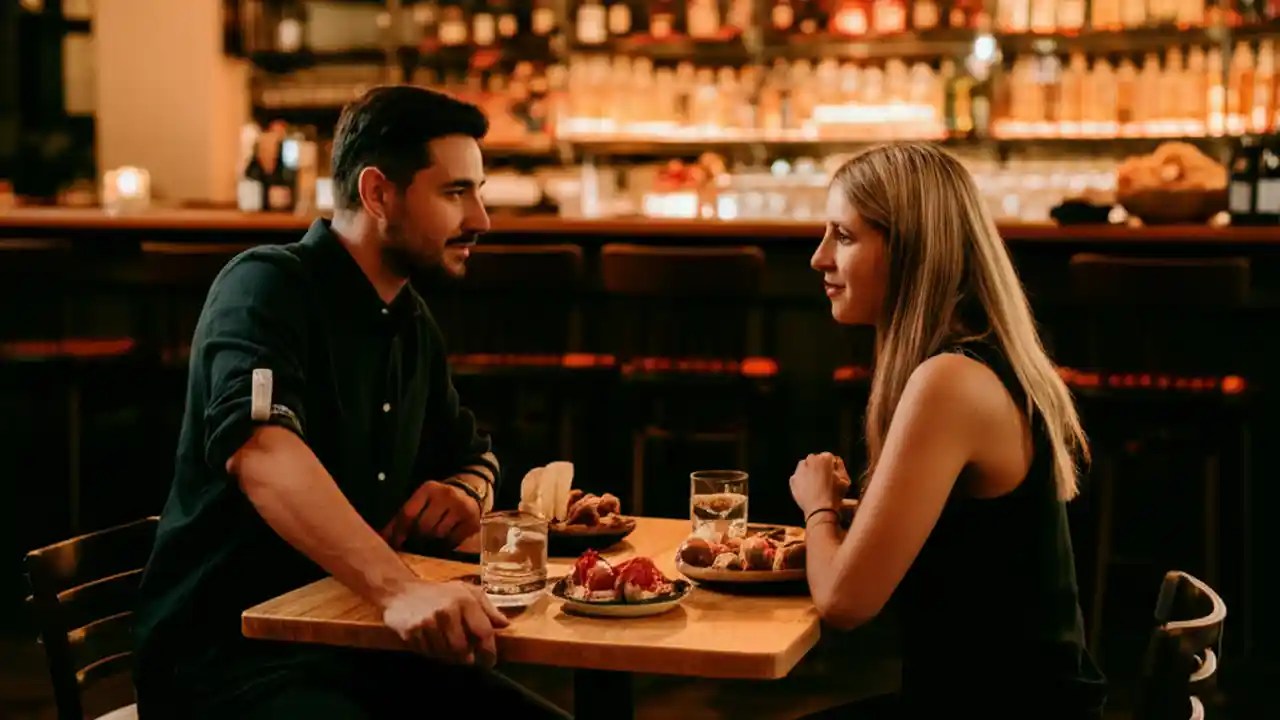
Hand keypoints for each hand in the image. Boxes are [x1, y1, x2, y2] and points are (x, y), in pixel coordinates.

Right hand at [381, 580, 509, 664]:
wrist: (400, 592)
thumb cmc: (439, 593)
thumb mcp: (466, 591)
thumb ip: (487, 607)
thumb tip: (505, 624)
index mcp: (465, 600)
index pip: (484, 632)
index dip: (489, 650)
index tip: (489, 661)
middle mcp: (447, 611)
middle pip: (463, 649)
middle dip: (465, 657)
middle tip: (465, 656)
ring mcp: (428, 622)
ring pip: (445, 654)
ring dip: (448, 655)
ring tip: (446, 644)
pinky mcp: (412, 632)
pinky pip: (428, 653)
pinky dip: (432, 652)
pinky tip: (431, 641)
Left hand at [383, 480, 480, 549]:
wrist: (468, 494)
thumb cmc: (436, 503)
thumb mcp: (419, 504)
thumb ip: (399, 521)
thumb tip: (381, 539)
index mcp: (428, 489)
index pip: (408, 513)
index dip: (399, 532)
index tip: (395, 544)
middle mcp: (445, 495)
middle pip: (423, 526)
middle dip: (418, 538)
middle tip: (418, 542)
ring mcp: (461, 507)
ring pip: (438, 535)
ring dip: (433, 541)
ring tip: (433, 538)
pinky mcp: (472, 521)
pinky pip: (453, 541)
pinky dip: (447, 544)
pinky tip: (447, 538)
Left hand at [790, 452, 852, 516]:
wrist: (819, 510)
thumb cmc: (834, 495)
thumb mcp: (845, 480)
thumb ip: (841, 467)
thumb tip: (836, 462)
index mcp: (824, 459)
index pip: (828, 457)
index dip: (832, 466)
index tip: (833, 474)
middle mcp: (810, 461)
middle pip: (815, 459)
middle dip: (819, 466)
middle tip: (824, 478)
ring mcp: (800, 470)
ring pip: (804, 466)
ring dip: (809, 471)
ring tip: (815, 483)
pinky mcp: (793, 480)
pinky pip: (798, 477)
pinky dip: (801, 480)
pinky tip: (808, 489)